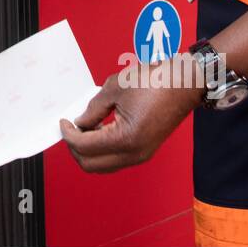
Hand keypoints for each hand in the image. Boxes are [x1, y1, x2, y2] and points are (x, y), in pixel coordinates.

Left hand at [58, 53, 204, 172]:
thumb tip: (80, 122)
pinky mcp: (145, 151)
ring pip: (103, 165)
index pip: (85, 146)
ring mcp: (141, 155)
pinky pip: (116, 159)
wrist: (184, 82)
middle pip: (91, 164)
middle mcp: (134, 153)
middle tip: (70, 128)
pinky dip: (102, 149)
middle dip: (75, 147)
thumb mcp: (114, 88)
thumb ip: (93, 108)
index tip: (63, 122)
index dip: (68, 134)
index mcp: (126, 139)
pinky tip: (99, 129)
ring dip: (88, 150)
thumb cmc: (156, 81)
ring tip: (84, 127)